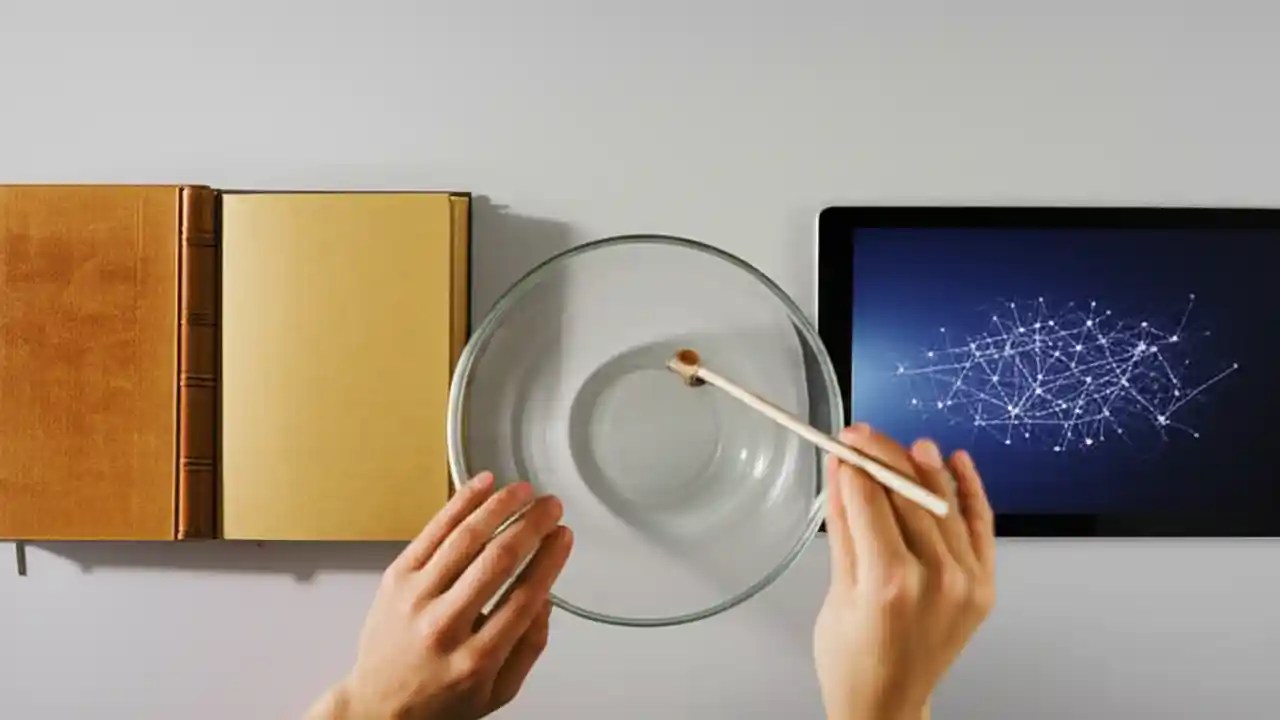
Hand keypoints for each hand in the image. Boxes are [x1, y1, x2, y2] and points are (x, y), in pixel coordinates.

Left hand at [306, 472, 573, 719]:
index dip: (549, 560)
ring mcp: (415, 598)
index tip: (565, 536)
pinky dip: (460, 504)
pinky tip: (482, 485)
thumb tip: (546, 597)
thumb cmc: (440, 700)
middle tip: (552, 506)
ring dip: (499, 506)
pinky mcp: (395, 578)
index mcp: (475, 659)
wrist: (378, 706)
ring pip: (464, 539)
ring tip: (524, 490)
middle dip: (531, 525)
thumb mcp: (498, 692)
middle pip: (497, 561)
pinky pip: (431, 532)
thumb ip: (529, 647)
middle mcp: (443, 625)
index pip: (523, 597)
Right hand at [814, 423, 995, 719]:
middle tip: (862, 436)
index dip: (856, 462)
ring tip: (907, 444)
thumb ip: (844, 524)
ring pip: (943, 504)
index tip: (843, 442)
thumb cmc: (851, 660)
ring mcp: (967, 582)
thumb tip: (842, 470)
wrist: (887, 704)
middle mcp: (936, 578)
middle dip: (883, 457)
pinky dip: (971, 491)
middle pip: (908, 495)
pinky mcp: (985, 586)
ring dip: (923, 468)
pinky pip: (981, 526)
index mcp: (889, 581)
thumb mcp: (836, 588)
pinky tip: (957, 462)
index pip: (872, 499)